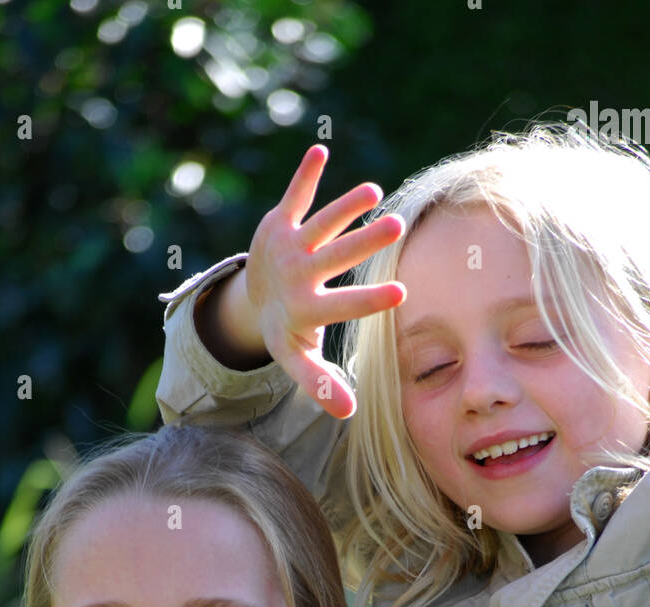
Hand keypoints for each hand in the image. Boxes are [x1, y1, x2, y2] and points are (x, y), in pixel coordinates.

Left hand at [243, 144, 405, 418]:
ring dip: (343, 206)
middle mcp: (296, 276)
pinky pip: (294, 198)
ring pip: (318, 224)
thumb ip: (319, 384)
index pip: (340, 307)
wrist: (249, 298)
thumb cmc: (287, 331)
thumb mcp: (297, 360)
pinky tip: (319, 150)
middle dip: (362, 244)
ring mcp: (287, 246)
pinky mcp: (278, 222)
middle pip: (333, 259)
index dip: (367, 302)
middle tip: (396, 227)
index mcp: (304, 311)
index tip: (400, 295)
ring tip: (372, 192)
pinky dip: (304, 176)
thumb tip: (347, 414)